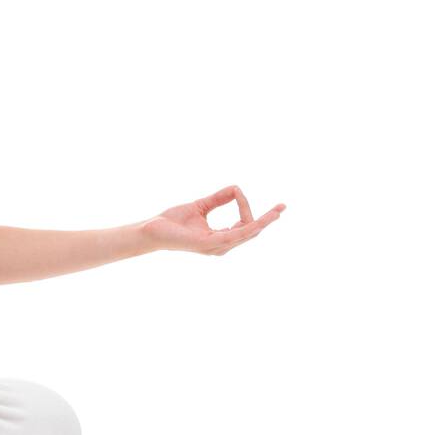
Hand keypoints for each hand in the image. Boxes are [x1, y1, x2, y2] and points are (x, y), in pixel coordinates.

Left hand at [143, 185, 284, 255]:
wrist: (152, 230)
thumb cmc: (172, 221)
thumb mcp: (201, 206)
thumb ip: (219, 198)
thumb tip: (237, 188)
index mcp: (220, 238)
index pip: (245, 227)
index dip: (252, 212)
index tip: (240, 193)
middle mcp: (221, 245)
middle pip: (251, 233)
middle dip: (268, 220)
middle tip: (283, 207)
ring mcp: (216, 247)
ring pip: (247, 234)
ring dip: (263, 222)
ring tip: (277, 212)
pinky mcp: (209, 244)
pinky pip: (234, 235)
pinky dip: (247, 226)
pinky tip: (257, 219)